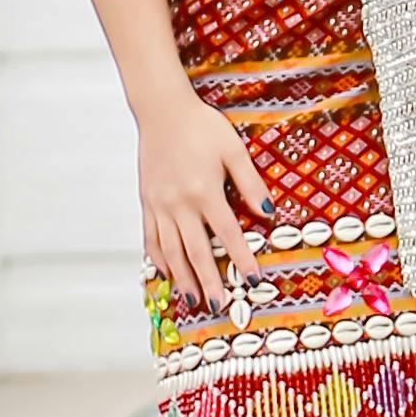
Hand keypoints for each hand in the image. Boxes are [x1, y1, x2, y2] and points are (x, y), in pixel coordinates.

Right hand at [135, 89, 272, 311]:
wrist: (162, 111)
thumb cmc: (202, 127)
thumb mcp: (233, 149)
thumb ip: (250, 182)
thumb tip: (268, 212)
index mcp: (205, 192)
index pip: (228, 234)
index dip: (242, 259)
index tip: (254, 280)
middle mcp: (180, 205)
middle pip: (197, 252)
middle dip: (210, 281)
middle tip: (219, 305)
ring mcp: (160, 206)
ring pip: (171, 251)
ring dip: (183, 278)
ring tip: (194, 299)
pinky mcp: (146, 203)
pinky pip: (151, 238)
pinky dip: (158, 259)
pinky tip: (166, 274)